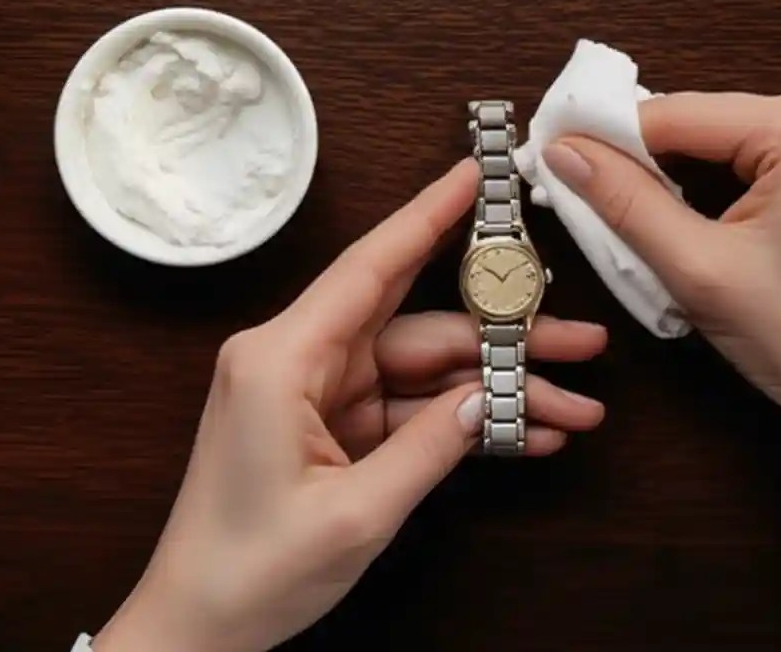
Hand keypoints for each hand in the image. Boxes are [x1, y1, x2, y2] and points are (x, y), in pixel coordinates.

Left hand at [93, 160, 606, 651]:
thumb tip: (490, 397)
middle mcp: (299, 361)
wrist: (199, 627)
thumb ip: (431, 446)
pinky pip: (414, 410)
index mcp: (281, 359)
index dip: (428, 216)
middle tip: (581, 338)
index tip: (473, 174)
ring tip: (575, 406)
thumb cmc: (247, 571)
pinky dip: (466, 422)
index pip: (371, 267)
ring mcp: (320, 396)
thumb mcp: (355, 513)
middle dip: (506, 335)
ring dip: (499, 390)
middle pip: (420, 326)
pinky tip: (527, 433)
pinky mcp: (334, 428)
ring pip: (428, 371)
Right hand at [541, 93, 780, 588]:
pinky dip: (699, 177)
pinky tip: (661, 201)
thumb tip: (564, 151)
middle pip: (698, 120)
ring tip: (605, 193)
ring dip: (663, 165)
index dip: (605, 133)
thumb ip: (624, 201)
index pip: (678, 114)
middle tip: (568, 175)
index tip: (547, 148)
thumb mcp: (695, 267)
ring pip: (716, 138)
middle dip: (634, 152)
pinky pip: (743, 155)